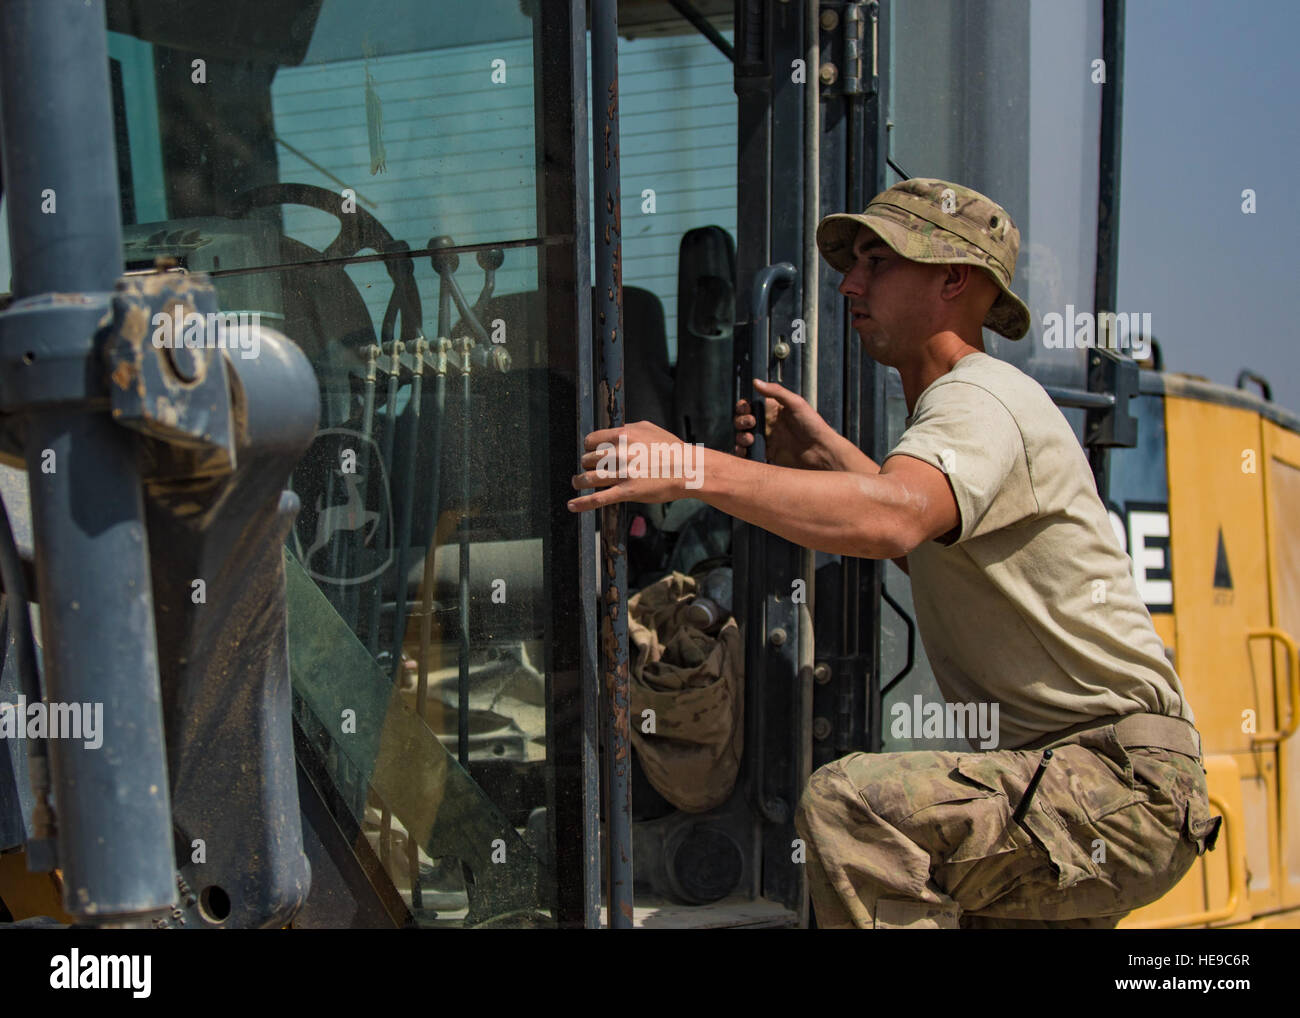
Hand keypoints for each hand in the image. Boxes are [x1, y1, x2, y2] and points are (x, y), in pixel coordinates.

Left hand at [567, 420, 700, 511]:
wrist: (688, 469)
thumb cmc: (672, 449)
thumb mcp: (650, 429)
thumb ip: (629, 428)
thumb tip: (615, 430)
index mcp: (624, 435)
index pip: (591, 440)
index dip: (588, 447)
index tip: (590, 453)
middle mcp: (620, 453)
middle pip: (588, 459)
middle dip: (587, 464)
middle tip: (589, 468)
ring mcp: (623, 473)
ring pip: (589, 478)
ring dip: (579, 481)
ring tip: (577, 483)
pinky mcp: (627, 491)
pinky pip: (599, 498)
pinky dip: (582, 503)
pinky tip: (572, 506)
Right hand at [733, 378, 840, 469]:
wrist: (821, 452)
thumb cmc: (813, 426)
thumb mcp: (796, 403)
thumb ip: (776, 392)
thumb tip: (756, 382)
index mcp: (773, 410)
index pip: (751, 406)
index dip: (743, 406)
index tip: (745, 407)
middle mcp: (768, 424)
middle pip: (743, 420)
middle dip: (741, 420)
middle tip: (751, 423)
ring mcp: (766, 440)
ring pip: (742, 436)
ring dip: (740, 436)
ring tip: (749, 439)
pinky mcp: (767, 455)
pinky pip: (748, 453)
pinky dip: (741, 451)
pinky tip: (745, 449)